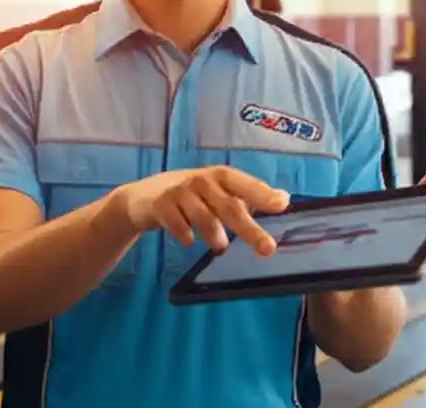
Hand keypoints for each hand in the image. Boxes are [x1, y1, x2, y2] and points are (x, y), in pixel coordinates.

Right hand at [118, 166, 289, 256]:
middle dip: (250, 229)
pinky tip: (188, 241)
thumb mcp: (217, 191)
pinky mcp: (160, 205)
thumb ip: (247, 196)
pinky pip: (178, 225)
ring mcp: (180, 191)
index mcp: (221, 177)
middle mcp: (202, 181)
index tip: (282, 205)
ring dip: (215, 236)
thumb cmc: (190, 195)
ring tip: (221, 247)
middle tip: (268, 249)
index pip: (246, 184)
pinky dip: (186, 235)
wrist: (142, 198)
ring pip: (205, 218)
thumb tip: (284, 199)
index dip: (263, 194)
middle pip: (229, 206)